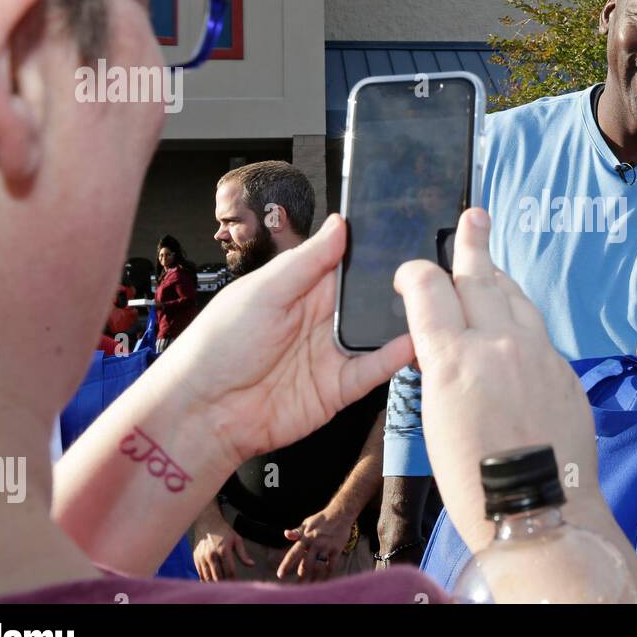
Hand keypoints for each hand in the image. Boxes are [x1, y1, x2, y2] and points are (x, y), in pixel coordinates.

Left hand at [153, 214, 413, 469]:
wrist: (204, 413)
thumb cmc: (218, 346)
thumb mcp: (262, 291)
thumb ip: (306, 260)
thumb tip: (340, 223)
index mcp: (301, 288)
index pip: (346, 263)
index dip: (374, 251)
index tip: (407, 235)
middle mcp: (321, 318)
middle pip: (370, 297)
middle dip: (398, 286)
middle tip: (431, 271)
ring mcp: (332, 353)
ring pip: (379, 332)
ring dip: (403, 320)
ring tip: (432, 304)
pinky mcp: (339, 387)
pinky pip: (374, 369)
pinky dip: (396, 356)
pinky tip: (414, 341)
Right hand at [192, 507, 252, 581]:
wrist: (207, 522)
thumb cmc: (224, 531)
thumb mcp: (237, 539)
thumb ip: (243, 554)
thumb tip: (252, 565)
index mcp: (224, 550)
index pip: (229, 570)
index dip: (234, 579)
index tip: (237, 583)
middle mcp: (212, 555)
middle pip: (218, 576)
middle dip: (225, 583)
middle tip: (230, 586)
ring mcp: (202, 557)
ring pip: (208, 577)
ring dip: (215, 583)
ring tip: (221, 586)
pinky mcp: (196, 558)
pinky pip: (200, 573)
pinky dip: (205, 580)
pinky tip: (211, 582)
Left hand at [278, 505, 355, 582]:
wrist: (340, 513)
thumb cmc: (321, 519)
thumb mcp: (306, 523)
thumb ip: (296, 531)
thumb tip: (286, 534)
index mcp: (305, 538)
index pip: (293, 553)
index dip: (286, 565)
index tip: (280, 575)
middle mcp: (315, 543)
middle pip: (306, 564)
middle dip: (301, 576)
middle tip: (297, 586)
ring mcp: (326, 546)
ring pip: (318, 566)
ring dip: (314, 577)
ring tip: (310, 586)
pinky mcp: (337, 549)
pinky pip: (332, 565)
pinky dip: (328, 574)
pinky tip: (324, 580)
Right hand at [394, 209, 601, 551]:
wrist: (541, 508)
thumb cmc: (476, 481)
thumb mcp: (435, 420)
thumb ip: (440, 368)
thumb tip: (446, 344)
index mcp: (453, 358)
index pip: (428, 289)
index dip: (415, 272)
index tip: (411, 271)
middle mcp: (498, 343)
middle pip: (480, 276)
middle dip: (471, 243)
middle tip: (472, 217)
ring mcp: (537, 353)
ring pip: (515, 296)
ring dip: (500, 276)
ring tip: (492, 261)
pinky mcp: (563, 369)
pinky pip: (537, 330)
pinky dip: (521, 318)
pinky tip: (517, 322)